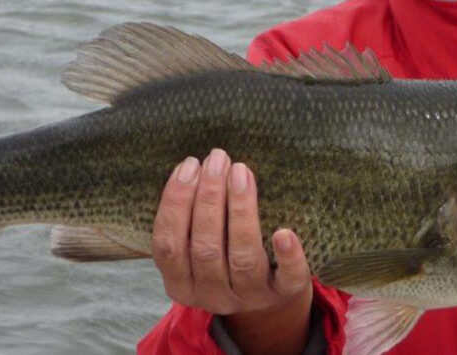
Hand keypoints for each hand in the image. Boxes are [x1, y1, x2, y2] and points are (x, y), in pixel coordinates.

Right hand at [152, 148, 312, 353]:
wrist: (267, 297)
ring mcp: (250, 297)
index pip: (168, 246)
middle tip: (218, 158)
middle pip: (205, 249)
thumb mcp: (197, 248)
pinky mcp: (284, 294)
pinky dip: (288, 256)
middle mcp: (213, 296)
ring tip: (241, 171)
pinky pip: (287, 279)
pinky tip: (285, 232)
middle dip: (209, 198)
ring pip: (242, 258)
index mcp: (182, 285)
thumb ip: (189, 219)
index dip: (175, 203)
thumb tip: (194, 166)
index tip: (189, 165)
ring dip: (240, 210)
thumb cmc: (225, 257)